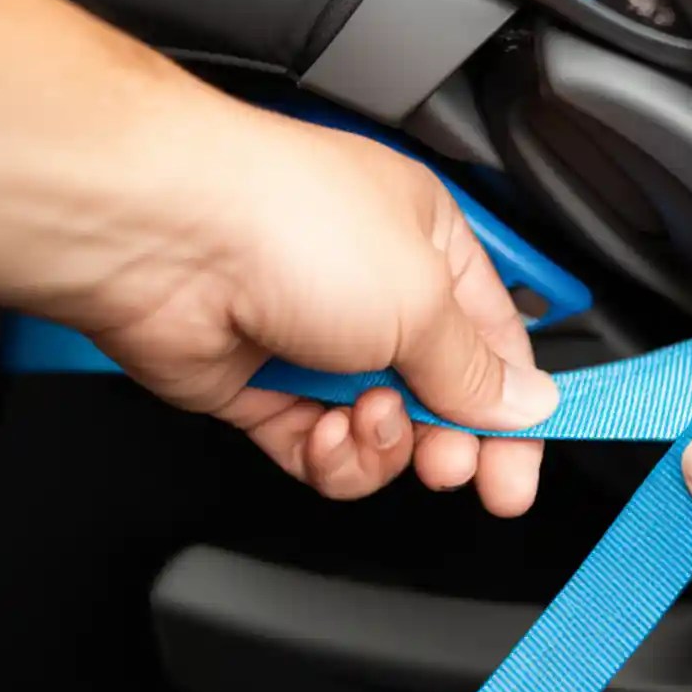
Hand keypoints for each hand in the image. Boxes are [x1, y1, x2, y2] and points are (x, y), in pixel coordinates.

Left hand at [80, 109, 560, 514]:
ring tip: (371, 420)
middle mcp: (375, 292)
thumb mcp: (424, 299)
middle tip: (458, 467)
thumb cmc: (292, 224)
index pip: (495, 342)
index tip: (526, 464)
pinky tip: (322, 432)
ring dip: (384, 443)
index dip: (517, 408)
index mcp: (429, 246)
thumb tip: (523, 403)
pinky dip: (328, 455)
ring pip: (381, 433)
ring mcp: (316, 342)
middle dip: (453, 441)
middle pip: (440, 396)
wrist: (165, 237)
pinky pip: (319, 449)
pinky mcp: (263, 389)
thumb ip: (475, 369)